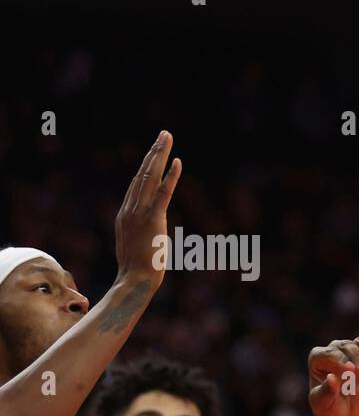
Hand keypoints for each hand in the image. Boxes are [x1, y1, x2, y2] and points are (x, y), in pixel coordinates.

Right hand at [114, 131, 181, 284]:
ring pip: (150, 177)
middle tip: (163, 135)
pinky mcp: (152, 219)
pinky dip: (170, 177)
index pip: (136, 184)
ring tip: (167, 138)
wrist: (135, 280)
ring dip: (160, 156)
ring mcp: (139, 213)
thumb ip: (139, 233)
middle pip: (142, 173)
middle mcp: (129, 209)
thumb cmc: (137, 270)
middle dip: (154, 152)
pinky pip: (163, 193)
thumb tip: (146, 232)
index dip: (147, 166)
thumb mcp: (135, 246)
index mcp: (125, 214)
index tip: (155, 152)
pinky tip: (177, 162)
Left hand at [308, 337, 358, 415]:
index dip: (338, 360)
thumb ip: (326, 391)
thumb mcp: (323, 403)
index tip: (349, 370)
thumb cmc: (330, 408)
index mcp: (317, 360)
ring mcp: (351, 353)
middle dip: (354, 358)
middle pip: (344, 347)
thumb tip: (331, 377)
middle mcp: (333, 352)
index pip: (328, 354)